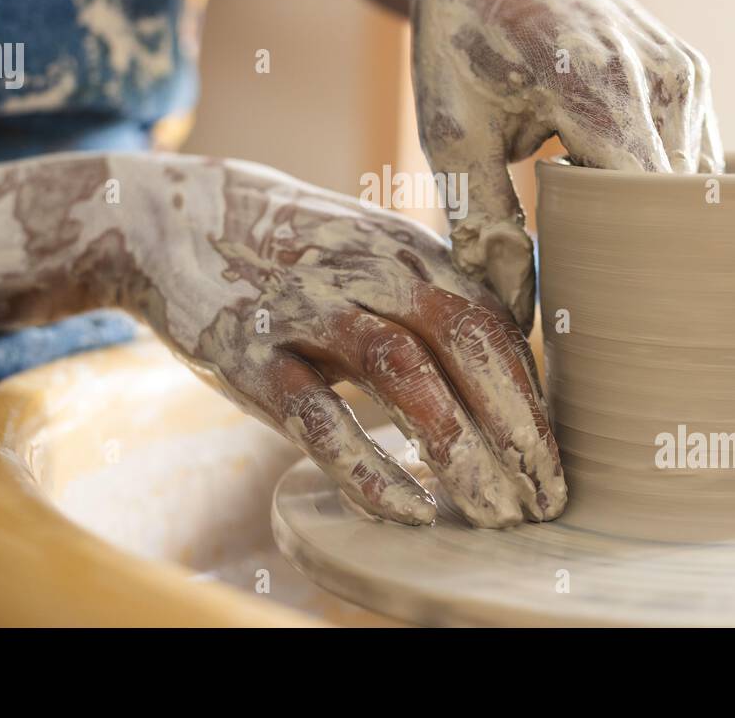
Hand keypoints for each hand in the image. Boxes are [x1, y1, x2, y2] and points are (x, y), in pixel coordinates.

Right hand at [92, 155, 566, 528]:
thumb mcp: (376, 257)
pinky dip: (368, 466)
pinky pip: (318, 415)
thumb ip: (436, 303)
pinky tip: (410, 511)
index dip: (532, 396)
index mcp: (411, 254)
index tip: (555, 463)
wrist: (179, 221)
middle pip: (464, 343)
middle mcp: (370, 272)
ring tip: (495, 513)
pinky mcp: (253, 352)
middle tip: (544, 501)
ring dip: (458, 448)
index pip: (493, 324)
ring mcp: (310, 308)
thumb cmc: (298, 254)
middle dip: (515, 427)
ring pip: (402, 374)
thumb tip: (507, 375)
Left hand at [408, 0, 723, 328]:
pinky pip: (693, 161)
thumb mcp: (449, 128)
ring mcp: (686, 72)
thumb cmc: (455, 31)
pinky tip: (613, 215)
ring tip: (603, 267)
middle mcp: (664, 78)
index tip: (599, 327)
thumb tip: (517, 310)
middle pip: (682, 211)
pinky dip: (660, 197)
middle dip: (646, 265)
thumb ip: (481, 219)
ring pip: (695, 191)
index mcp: (600, 86)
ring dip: (657, 231)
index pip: (648, 215)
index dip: (631, 277)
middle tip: (599, 314)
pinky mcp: (689, 73)